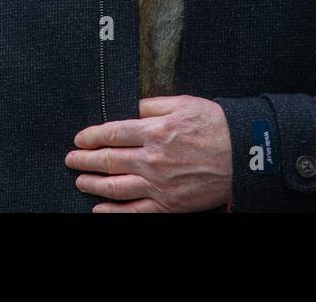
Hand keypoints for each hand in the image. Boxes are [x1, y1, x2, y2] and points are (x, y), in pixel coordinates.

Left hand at [65, 95, 232, 212]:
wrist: (244, 154)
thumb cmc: (216, 126)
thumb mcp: (184, 103)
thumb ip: (154, 104)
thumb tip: (134, 107)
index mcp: (155, 131)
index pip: (113, 133)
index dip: (92, 137)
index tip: (80, 139)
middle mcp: (153, 159)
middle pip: (109, 160)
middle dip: (86, 160)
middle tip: (71, 160)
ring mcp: (159, 184)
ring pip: (116, 186)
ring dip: (93, 184)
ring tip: (80, 180)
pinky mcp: (169, 204)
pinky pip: (134, 211)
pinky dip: (113, 212)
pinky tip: (99, 209)